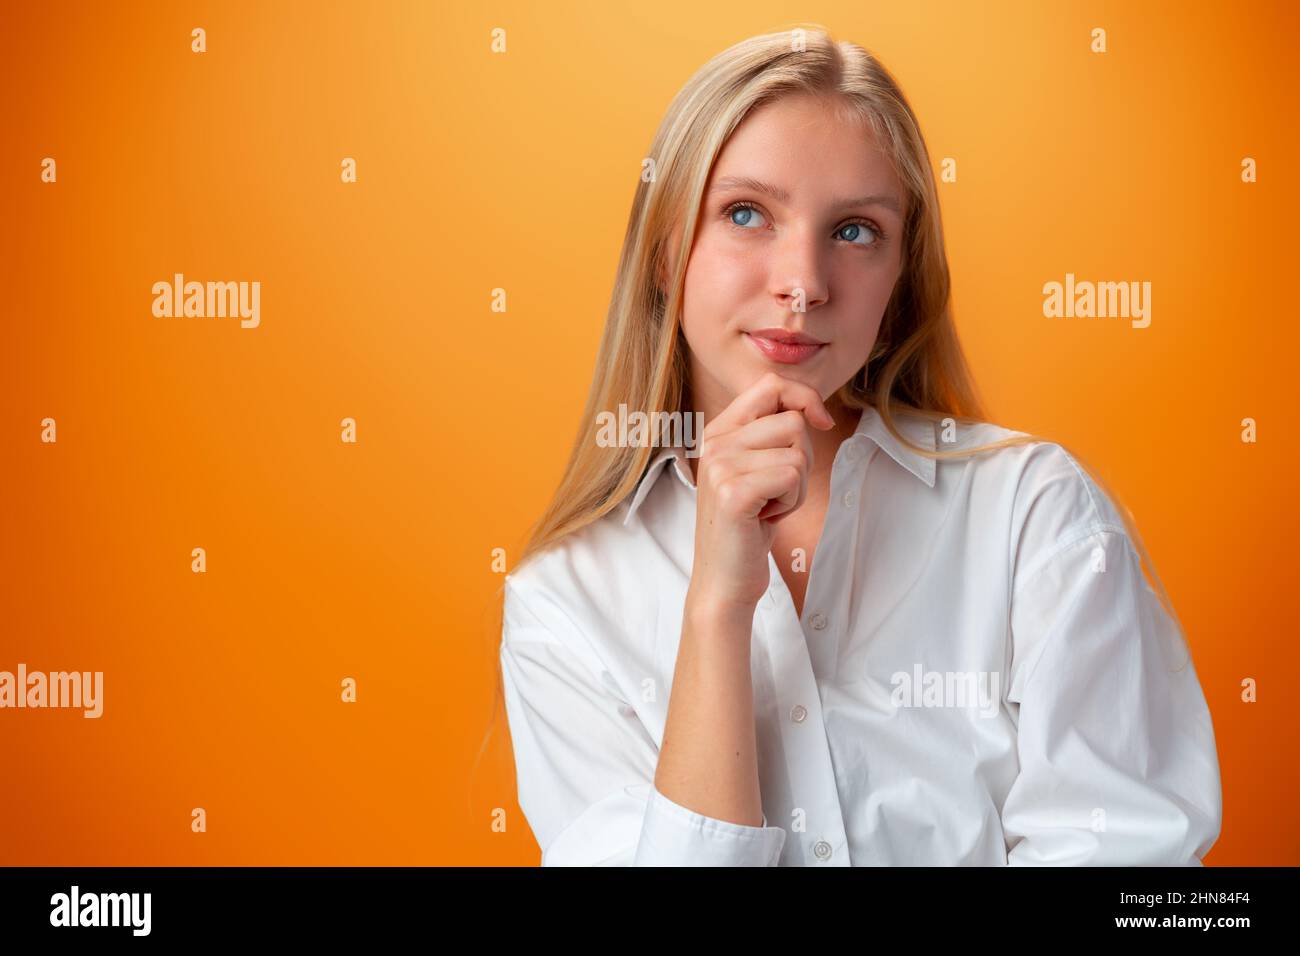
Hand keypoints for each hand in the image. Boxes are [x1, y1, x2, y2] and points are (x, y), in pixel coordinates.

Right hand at [686, 372, 836, 614]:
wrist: (724, 579)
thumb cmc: (747, 525)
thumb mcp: (756, 469)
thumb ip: (771, 433)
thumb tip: (812, 406)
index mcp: (718, 431)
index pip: (771, 385)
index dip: (805, 397)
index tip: (822, 422)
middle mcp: (715, 442)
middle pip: (792, 421)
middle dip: (802, 458)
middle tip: (776, 490)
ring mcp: (720, 466)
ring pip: (797, 451)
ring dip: (797, 485)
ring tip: (769, 505)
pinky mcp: (733, 492)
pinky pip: (792, 476)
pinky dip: (792, 501)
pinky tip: (767, 517)